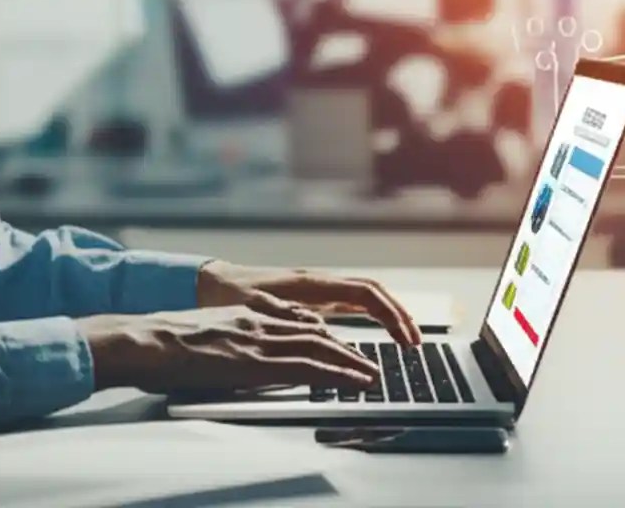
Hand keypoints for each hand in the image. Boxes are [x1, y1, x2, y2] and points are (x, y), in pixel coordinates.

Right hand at [78, 307, 379, 393]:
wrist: (145, 340)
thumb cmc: (163, 342)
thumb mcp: (204, 332)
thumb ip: (230, 339)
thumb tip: (241, 356)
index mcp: (245, 316)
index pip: (295, 324)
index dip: (322, 337)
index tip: (340, 347)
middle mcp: (258, 323)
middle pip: (314, 333)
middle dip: (344, 349)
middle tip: (366, 362)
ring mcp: (259, 341)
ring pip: (318, 347)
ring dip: (349, 362)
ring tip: (370, 375)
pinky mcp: (256, 361)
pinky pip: (306, 366)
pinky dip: (335, 373)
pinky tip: (352, 381)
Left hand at [197, 262, 421, 345]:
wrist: (210, 284)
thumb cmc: (230, 297)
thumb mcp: (259, 311)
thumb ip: (292, 319)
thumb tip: (325, 332)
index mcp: (312, 284)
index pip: (365, 294)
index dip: (390, 314)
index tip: (405, 337)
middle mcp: (319, 283)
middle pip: (373, 292)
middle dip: (398, 314)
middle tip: (415, 342)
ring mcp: (317, 289)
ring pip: (364, 296)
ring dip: (387, 314)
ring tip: (403, 338)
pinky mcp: (311, 297)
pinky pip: (350, 302)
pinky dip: (369, 315)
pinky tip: (375, 331)